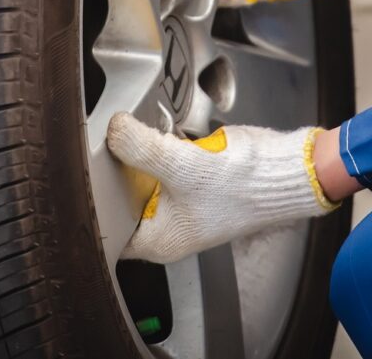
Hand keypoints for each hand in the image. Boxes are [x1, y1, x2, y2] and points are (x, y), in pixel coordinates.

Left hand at [106, 113, 339, 264]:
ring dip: (136, 155)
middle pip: (119, 197)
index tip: (86, 169)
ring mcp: (178, 202)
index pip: (107, 226)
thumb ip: (142, 148)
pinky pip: (160, 161)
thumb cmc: (243, 187)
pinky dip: (157, 146)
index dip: (94, 198)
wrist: (285, 169)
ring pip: (139, 176)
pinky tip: (156, 132)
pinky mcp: (190, 179)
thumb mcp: (182, 166)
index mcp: (159, 241)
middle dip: (114, 170)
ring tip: (131, 136)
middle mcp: (166, 226)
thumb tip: (114, 130)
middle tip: (105, 144)